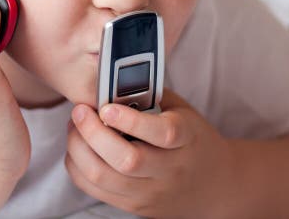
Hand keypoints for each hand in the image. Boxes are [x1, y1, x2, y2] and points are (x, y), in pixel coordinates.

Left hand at [65, 88, 238, 218]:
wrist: (214, 185)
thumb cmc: (192, 139)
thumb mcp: (182, 112)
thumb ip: (151, 97)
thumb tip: (111, 82)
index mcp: (187, 139)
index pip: (162, 134)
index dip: (131, 121)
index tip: (107, 107)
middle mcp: (170, 170)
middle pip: (126, 160)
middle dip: (93, 133)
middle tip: (79, 111)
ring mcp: (152, 193)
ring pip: (104, 178)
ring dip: (79, 149)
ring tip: (74, 127)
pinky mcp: (135, 207)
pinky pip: (95, 189)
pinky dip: (78, 167)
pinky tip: (78, 148)